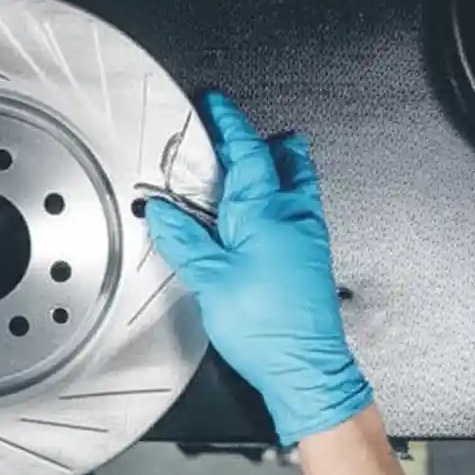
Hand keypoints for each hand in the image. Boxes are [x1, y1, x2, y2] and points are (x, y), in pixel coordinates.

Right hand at [147, 91, 371, 444]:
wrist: (306, 369)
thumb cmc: (267, 328)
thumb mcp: (209, 279)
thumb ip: (183, 239)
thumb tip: (161, 212)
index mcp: (266, 210)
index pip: (248, 151)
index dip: (230, 124)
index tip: (217, 105)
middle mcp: (294, 216)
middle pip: (285, 159)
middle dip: (261, 140)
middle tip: (235, 133)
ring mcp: (309, 236)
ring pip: (298, 182)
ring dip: (277, 167)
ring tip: (252, 167)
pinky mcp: (312, 258)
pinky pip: (299, 210)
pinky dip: (281, 197)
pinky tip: (262, 216)